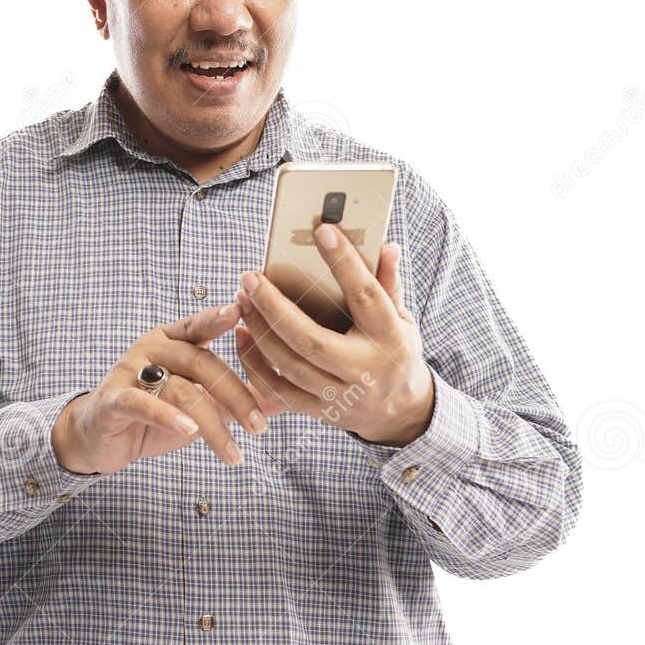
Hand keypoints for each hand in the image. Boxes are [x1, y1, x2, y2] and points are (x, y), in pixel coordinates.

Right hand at [51, 302, 269, 474]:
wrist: (99, 438)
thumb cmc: (153, 415)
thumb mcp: (198, 404)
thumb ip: (233, 399)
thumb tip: (281, 400)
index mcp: (173, 340)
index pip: (201, 324)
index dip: (220, 317)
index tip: (244, 311)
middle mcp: (151, 348)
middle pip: (202, 363)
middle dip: (236, 396)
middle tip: (260, 427)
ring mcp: (129, 371)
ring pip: (181, 390)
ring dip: (212, 425)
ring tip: (233, 453)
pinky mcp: (113, 399)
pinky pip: (143, 403)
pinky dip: (168, 416)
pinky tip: (189, 430)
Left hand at [232, 224, 435, 446]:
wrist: (401, 412)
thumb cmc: (396, 352)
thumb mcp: (403, 319)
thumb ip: (389, 284)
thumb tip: (385, 245)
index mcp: (388, 337)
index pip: (365, 295)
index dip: (344, 263)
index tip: (322, 232)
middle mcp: (363, 368)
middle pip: (311, 339)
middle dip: (275, 308)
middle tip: (250, 278)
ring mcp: (339, 394)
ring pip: (290, 365)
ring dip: (260, 332)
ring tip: (242, 300)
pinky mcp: (320, 411)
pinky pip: (279, 392)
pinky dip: (255, 365)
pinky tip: (242, 337)